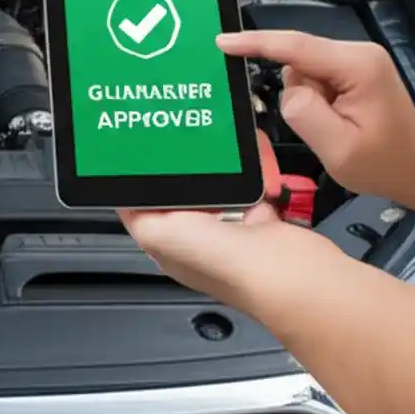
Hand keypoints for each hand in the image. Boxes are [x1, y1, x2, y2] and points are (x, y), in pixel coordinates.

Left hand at [119, 131, 340, 309]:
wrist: (293, 273)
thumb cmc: (225, 261)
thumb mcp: (161, 235)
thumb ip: (137, 214)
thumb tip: (121, 195)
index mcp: (168, 242)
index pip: (146, 202)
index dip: (144, 176)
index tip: (146, 147)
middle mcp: (196, 234)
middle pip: (184, 184)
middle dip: (189, 161)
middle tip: (190, 140)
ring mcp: (230, 224)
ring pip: (220, 178)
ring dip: (227, 163)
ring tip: (227, 147)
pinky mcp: (261, 216)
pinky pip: (253, 182)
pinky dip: (257, 170)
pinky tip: (256, 163)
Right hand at [217, 30, 414, 200]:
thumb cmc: (383, 161)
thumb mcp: (340, 149)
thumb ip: (305, 116)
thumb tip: (287, 92)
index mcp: (356, 67)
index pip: (295, 48)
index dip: (255, 43)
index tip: (221, 42)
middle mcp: (355, 53)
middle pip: (296, 61)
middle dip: (297, 95)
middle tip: (320, 130)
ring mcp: (352, 59)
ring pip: (300, 71)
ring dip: (305, 100)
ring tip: (332, 127)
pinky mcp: (347, 68)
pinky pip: (309, 77)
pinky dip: (311, 99)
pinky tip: (331, 120)